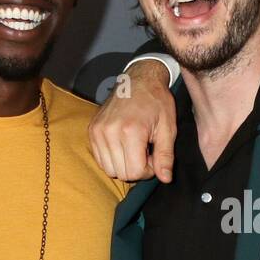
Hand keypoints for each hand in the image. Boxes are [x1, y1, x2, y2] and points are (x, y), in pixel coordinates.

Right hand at [88, 58, 177, 182]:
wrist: (138, 79)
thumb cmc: (156, 102)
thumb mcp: (168, 128)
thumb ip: (165, 156)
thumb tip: (165, 179)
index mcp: (130, 131)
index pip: (134, 172)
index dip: (148, 171)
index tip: (154, 157)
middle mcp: (109, 132)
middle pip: (121, 173)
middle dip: (137, 169)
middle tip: (146, 153)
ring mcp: (97, 131)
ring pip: (109, 169)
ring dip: (124, 165)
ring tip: (135, 149)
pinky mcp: (92, 130)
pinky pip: (100, 159)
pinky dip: (113, 159)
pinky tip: (124, 146)